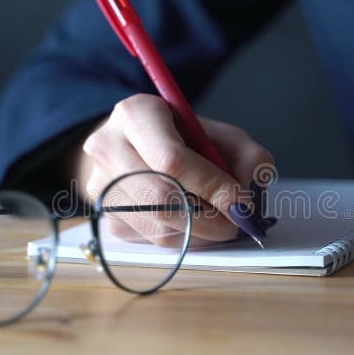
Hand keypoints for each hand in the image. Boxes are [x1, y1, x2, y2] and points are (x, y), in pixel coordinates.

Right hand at [73, 93, 273, 244]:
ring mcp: (101, 185)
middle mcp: (108, 147)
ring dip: (199, 232)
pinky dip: (184, 239)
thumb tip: (252, 184)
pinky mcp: (105, 216)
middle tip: (236, 222)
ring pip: (156, 226)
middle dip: (208, 217)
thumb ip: (246, 154)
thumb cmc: (182, 140)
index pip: (171, 159)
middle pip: (160, 198)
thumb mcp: (218, 134)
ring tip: (220, 222)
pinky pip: (150, 240)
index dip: (211, 185)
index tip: (240, 201)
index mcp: (136, 114)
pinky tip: (196, 224)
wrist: (136, 147)